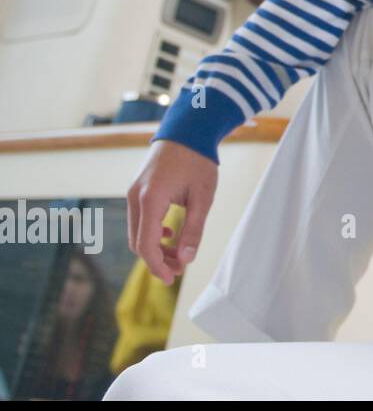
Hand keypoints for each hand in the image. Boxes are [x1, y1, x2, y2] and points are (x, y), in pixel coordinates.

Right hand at [127, 139, 217, 284]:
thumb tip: (187, 259)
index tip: (172, 279)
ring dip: (155, 247)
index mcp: (150, 200)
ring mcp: (132, 193)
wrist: (187, 131)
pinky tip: (169, 234)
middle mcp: (134, 198)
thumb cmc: (198, 162)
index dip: (157, 266)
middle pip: (138, 242)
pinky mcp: (136, 190)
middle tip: (181, 268)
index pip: (146, 245)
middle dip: (157, 259)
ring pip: (137, 232)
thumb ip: (194, 229)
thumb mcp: (203, 197)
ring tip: (179, 254)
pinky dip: (151, 232)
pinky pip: (138, 220)